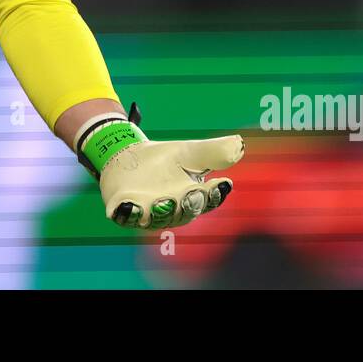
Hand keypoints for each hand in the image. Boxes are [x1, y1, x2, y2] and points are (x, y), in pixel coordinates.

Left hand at [80, 104, 242, 228]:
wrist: (126, 155)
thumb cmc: (162, 160)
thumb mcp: (189, 152)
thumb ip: (214, 151)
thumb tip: (240, 144)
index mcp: (192, 197)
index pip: (207, 199)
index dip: (215, 194)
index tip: (222, 182)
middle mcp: (172, 210)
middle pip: (183, 211)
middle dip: (188, 203)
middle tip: (192, 192)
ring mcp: (146, 212)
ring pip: (155, 216)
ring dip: (158, 211)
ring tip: (160, 201)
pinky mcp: (122, 209)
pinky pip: (125, 216)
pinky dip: (126, 213)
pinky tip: (126, 206)